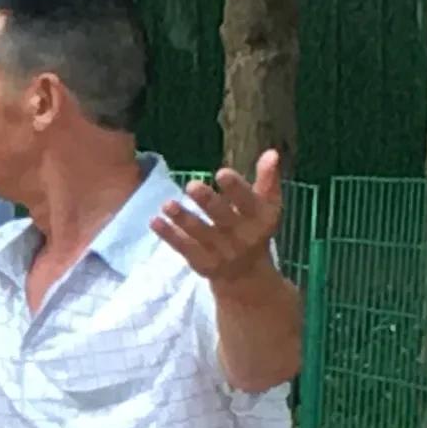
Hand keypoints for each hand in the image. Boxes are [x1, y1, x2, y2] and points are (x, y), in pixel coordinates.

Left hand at [156, 149, 284, 283]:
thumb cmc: (254, 229)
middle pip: (223, 217)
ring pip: (200, 233)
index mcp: (259, 219)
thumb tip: (271, 152)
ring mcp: (220, 252)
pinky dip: (169, 235)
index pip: (248, 202)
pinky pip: (184, 248)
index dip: (236, 188)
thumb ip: (267, 179)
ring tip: (167, 204)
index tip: (221, 173)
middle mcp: (241, 236)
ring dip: (183, 219)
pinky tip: (154, 221)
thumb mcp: (266, 206)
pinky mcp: (202, 263)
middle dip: (208, 202)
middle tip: (191, 185)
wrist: (246, 275)